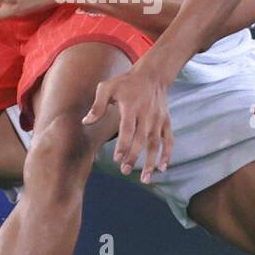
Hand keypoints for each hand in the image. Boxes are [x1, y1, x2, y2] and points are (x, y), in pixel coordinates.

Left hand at [82, 59, 172, 182]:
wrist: (152, 74)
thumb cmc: (125, 82)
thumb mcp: (107, 87)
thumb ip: (97, 105)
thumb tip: (86, 122)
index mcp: (131, 106)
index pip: (128, 128)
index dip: (123, 144)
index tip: (117, 159)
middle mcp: (147, 114)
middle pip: (141, 139)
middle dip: (134, 157)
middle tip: (125, 171)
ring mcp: (158, 119)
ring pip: (156, 143)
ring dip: (152, 162)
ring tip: (145, 179)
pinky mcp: (166, 121)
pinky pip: (168, 140)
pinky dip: (167, 154)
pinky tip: (162, 168)